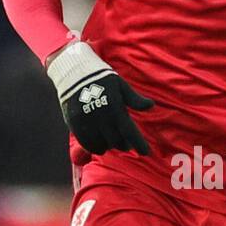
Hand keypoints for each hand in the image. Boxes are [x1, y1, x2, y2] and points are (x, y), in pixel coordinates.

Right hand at [46, 40, 154, 154]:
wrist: (74, 73)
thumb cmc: (102, 78)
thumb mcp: (121, 85)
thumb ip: (134, 99)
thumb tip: (151, 105)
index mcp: (114, 107)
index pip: (129, 131)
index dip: (139, 144)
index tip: (146, 152)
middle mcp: (100, 117)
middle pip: (116, 141)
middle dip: (124, 145)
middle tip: (127, 144)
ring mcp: (86, 122)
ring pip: (101, 145)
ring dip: (110, 146)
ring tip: (113, 142)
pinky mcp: (74, 124)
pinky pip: (86, 144)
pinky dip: (95, 148)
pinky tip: (100, 146)